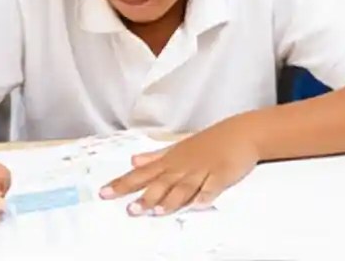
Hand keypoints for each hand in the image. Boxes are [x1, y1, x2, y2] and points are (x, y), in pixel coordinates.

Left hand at [100, 122, 259, 215]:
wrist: (240, 134)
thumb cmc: (208, 142)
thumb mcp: (178, 147)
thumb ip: (155, 156)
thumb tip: (134, 161)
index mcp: (171, 160)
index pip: (141, 174)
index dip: (123, 183)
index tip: (105, 192)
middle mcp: (182, 166)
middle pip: (160, 183)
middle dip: (145, 196)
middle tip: (130, 209)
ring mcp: (202, 171)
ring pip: (184, 187)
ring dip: (171, 199)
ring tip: (157, 211)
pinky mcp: (221, 175)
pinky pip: (211, 187)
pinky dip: (205, 196)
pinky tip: (198, 205)